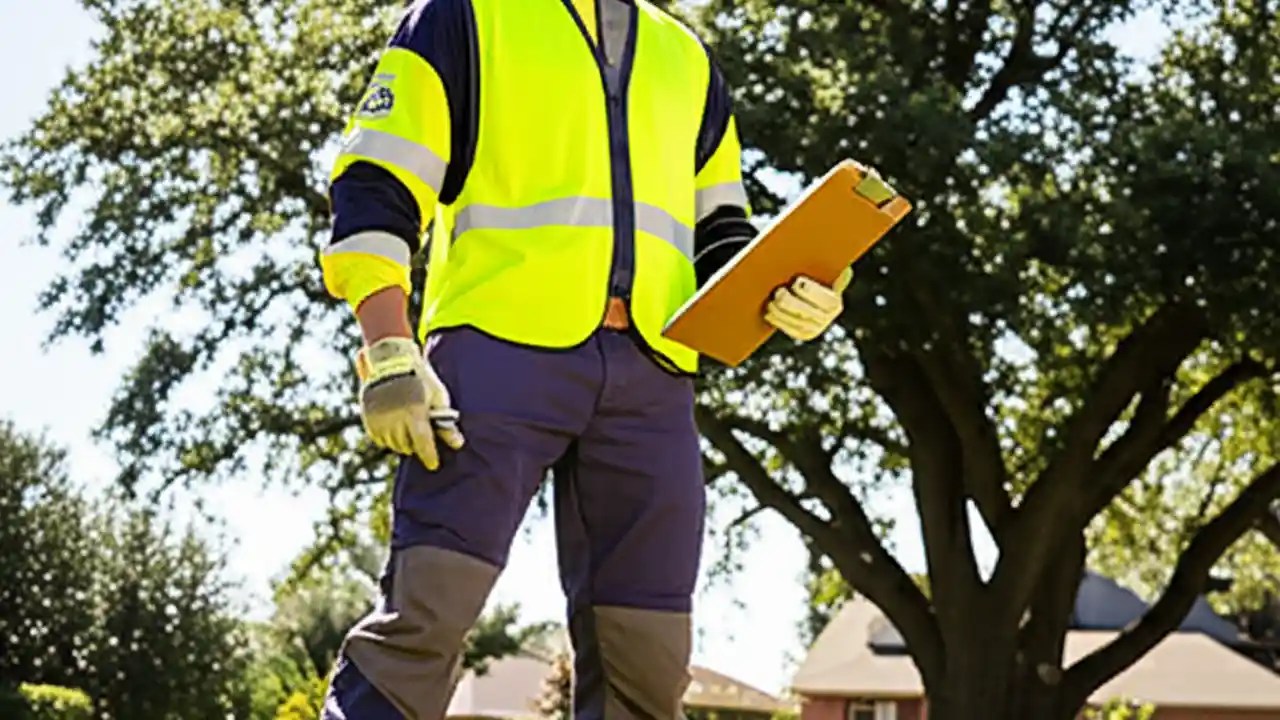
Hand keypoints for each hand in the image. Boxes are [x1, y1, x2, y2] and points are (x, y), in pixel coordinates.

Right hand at [355, 336, 464, 470]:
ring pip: (393, 444)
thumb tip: (458, 444)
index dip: (429, 457)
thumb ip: (446, 423)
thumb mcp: (438, 397)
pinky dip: (389, 437)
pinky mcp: (368, 419)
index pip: (423, 445)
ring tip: (408, 429)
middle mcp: (395, 419)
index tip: (433, 464)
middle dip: (416, 444)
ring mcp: (379, 419)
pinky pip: (380, 439)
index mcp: (414, 413)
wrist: (391, 361)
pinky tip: (395, 426)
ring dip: (403, 441)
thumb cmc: (420, 378)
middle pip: (408, 446)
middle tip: (421, 435)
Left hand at [764, 267, 852, 341]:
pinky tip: (769, 314)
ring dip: (781, 313)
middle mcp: (827, 318)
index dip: (811, 291)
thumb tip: (846, 272)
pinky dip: (778, 322)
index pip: (824, 299)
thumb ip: (834, 272)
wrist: (815, 297)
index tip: (797, 281)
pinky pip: (789, 330)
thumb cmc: (819, 278)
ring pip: (796, 322)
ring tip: (771, 302)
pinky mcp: (804, 334)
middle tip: (779, 291)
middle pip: (806, 312)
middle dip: (791, 302)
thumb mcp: (828, 274)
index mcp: (835, 303)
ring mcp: (815, 329)